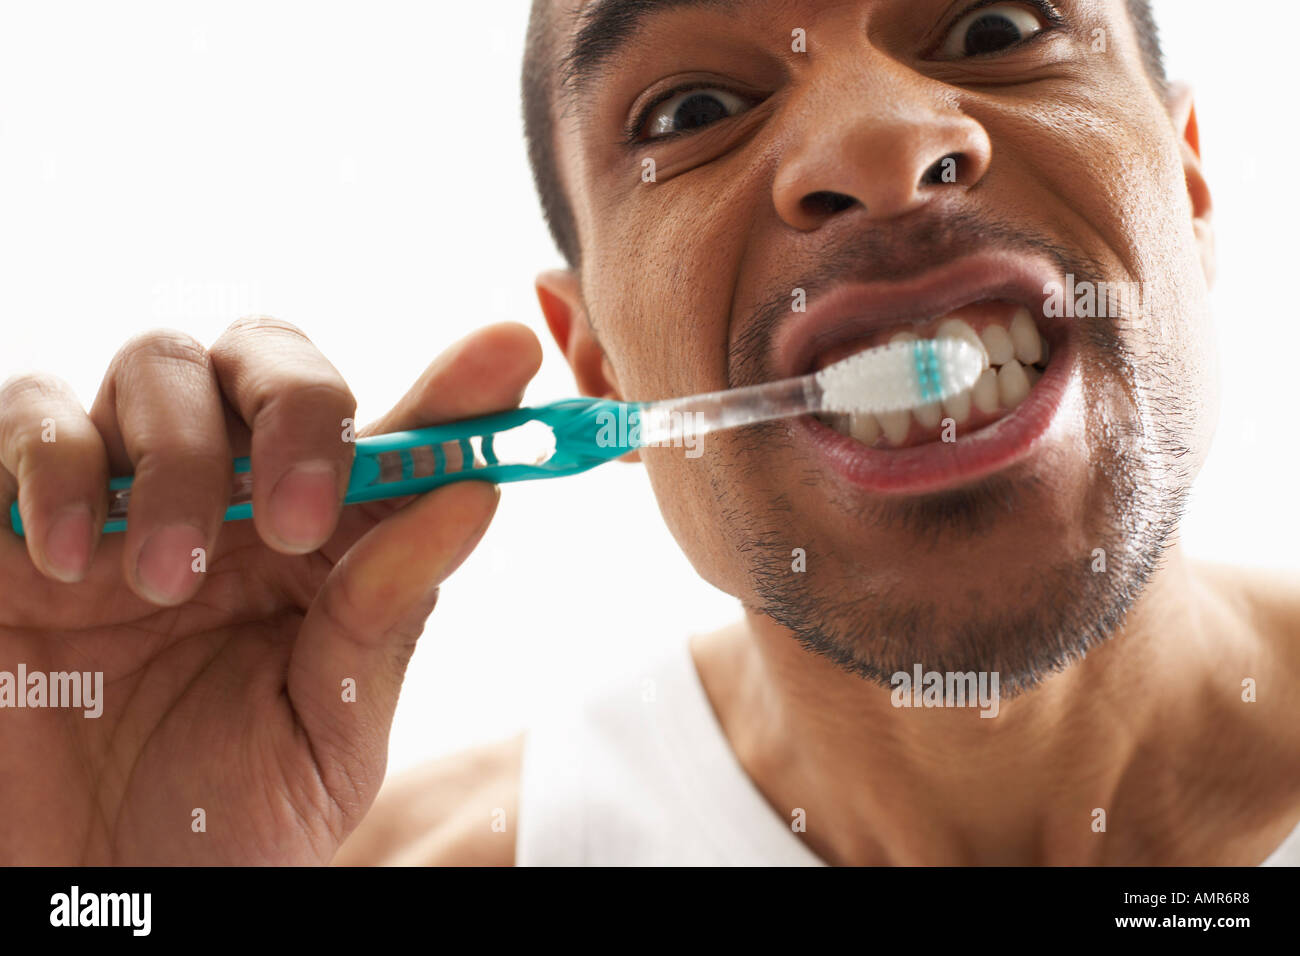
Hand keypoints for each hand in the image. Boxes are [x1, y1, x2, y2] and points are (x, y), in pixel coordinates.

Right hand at [0, 317, 540, 863]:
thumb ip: (384, 617)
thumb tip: (471, 495)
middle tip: (299, 519)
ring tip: (168, 583)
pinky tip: (68, 563)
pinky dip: (55, 462)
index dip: (456, 391)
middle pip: (271, 358)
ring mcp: (123, 496)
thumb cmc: (214, 822)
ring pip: (160, 365)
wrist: (88, 889)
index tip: (509, 355)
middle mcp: (231, 501)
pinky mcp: (16, 513)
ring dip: (180, 457)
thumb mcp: (327, 736)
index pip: (394, 440)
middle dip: (299, 408)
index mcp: (321, 549)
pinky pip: (28, 413)